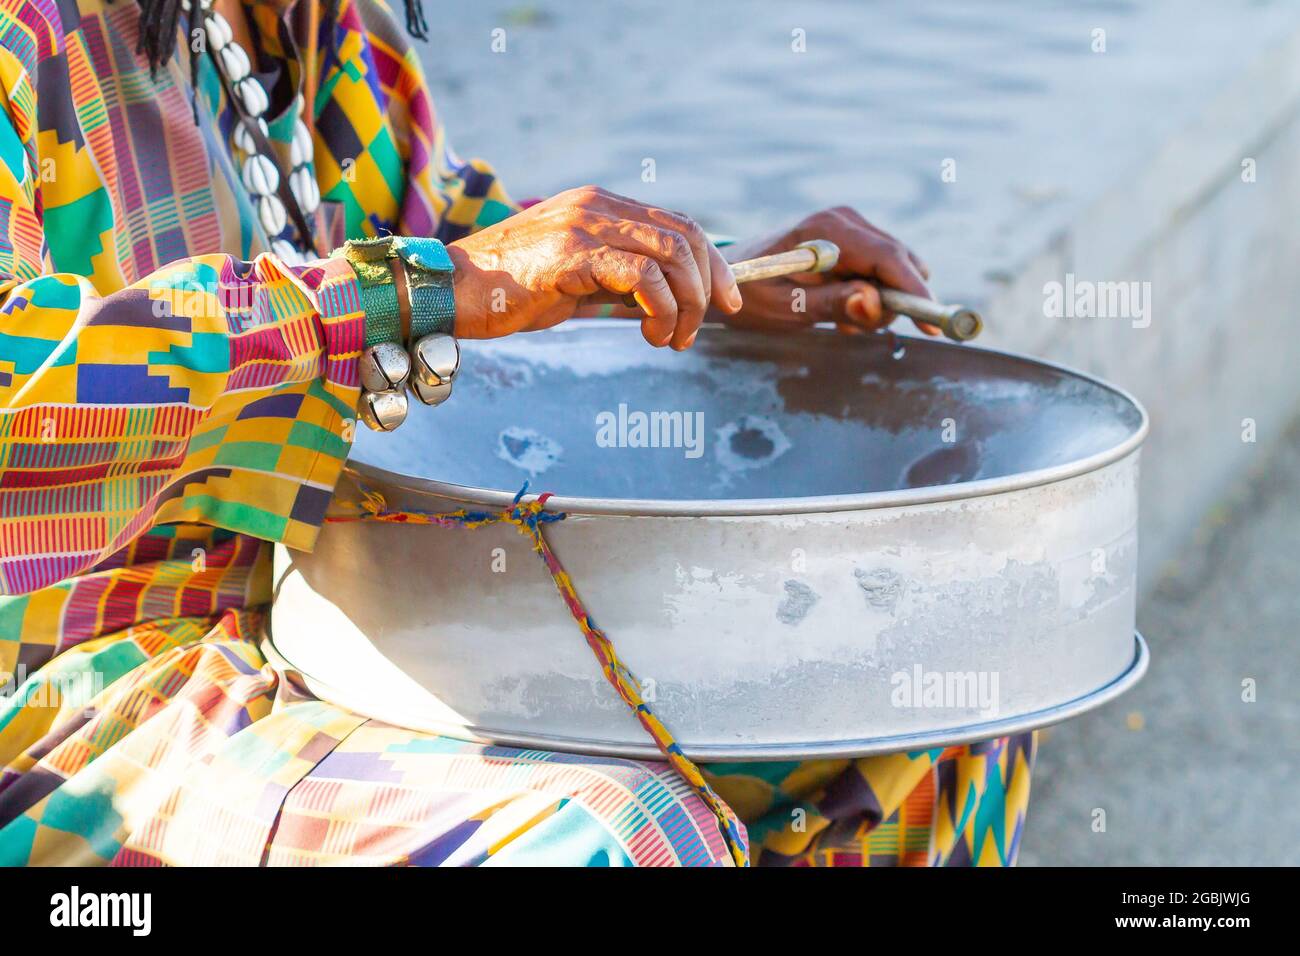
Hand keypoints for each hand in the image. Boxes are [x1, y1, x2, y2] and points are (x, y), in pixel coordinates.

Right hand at [448, 186, 741, 348]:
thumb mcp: (574, 281)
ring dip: (687, 305)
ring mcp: (584, 226)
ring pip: (671, 256)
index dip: (711, 263)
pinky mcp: (572, 254)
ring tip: (672, 339)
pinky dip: (661, 310)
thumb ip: (616, 280)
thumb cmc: (506, 292)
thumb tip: (661, 302)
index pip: (677, 223)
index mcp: (599, 205)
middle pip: (685, 237)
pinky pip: (641, 277)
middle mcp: (596, 206)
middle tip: (705, 328)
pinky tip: (651, 335)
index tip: (725, 300)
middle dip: (709, 287)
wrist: (448, 291)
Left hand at [718, 206, 938, 335]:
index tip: (934, 324)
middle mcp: (844, 219)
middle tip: (858, 327)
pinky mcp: (852, 238)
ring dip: (881, 300)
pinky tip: (840, 306)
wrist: (728, 276)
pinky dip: (872, 294)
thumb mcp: (786, 308)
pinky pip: (882, 269)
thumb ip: (831, 304)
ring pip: (896, 267)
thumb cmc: (751, 295)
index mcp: (826, 231)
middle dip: (895, 300)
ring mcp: (850, 225)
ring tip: (840, 318)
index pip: (888, 257)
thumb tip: (873, 302)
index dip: (914, 291)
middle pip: (900, 261)